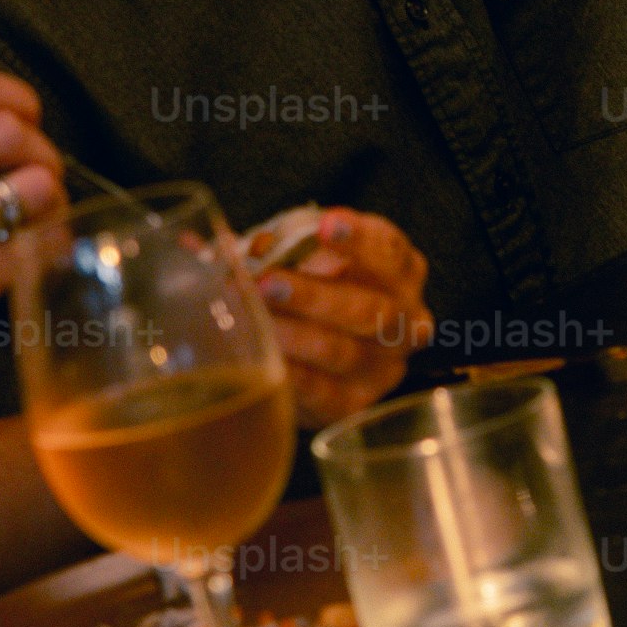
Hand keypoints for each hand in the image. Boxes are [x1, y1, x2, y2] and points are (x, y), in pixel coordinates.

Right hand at [0, 68, 64, 446]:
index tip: (29, 123)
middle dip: (44, 155)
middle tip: (42, 192)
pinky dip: (53, 252)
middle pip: (8, 127)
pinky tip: (42, 267)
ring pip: (34, 182)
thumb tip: (5, 141)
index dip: (14, 97)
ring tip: (44, 229)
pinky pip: (37, 244)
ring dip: (55, 205)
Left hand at [259, 209, 429, 425]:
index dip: (358, 238)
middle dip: (315, 294)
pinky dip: (289, 371)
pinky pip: (320, 390)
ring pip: (342, 351)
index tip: (324, 224)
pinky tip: (262, 354)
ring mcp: (384, 366)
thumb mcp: (304, 256)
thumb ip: (275, 248)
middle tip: (268, 282)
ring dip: (292, 333)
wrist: (325, 358)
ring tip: (252, 319)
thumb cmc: (316, 289)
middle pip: (370, 308)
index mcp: (402, 271)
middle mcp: (406, 319)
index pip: (390, 250)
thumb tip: (220, 246)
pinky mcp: (354, 402)